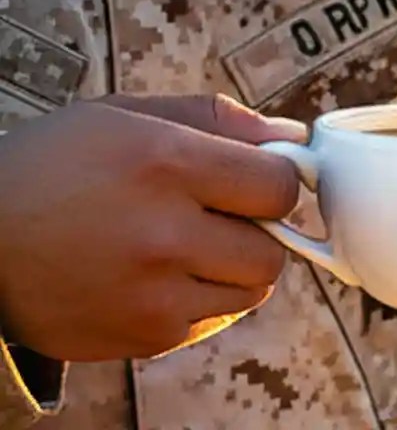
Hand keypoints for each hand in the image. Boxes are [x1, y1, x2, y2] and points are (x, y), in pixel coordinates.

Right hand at [0, 94, 305, 361]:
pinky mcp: (143, 335)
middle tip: (216, 218)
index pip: (280, 187)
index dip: (276, 184)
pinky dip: (194, 300)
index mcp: (166, 162)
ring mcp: (154, 292)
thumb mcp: (123, 116)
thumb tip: (291, 138)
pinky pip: (210, 320)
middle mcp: (164, 231)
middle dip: (256, 232)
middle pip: (273, 249)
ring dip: (230, 269)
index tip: (256, 183)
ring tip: (179, 247)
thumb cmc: (51, 167)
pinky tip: (151, 277)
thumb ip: (214, 120)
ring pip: (250, 290)